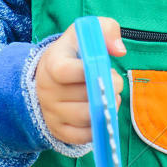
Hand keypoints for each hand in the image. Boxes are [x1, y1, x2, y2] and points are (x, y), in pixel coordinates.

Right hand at [34, 17, 126, 146]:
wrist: (50, 75)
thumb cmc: (74, 52)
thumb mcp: (85, 33)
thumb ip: (106, 30)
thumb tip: (119, 50)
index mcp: (52, 63)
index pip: (64, 71)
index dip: (89, 70)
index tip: (106, 67)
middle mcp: (47, 90)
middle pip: (83, 96)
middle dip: (108, 90)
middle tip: (115, 83)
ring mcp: (51, 112)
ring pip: (85, 117)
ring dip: (106, 109)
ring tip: (110, 97)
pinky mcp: (58, 130)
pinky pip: (82, 136)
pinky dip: (98, 127)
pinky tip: (102, 113)